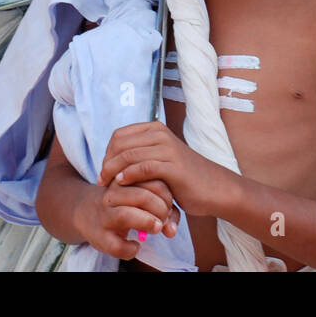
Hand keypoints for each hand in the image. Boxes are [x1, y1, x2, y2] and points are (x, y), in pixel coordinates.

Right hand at [73, 177, 180, 259]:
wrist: (84, 211)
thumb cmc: (121, 204)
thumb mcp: (137, 197)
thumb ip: (160, 207)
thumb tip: (171, 231)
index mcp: (124, 180)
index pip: (153, 181)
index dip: (167, 196)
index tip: (169, 206)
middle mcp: (111, 195)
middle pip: (142, 196)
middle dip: (161, 210)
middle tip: (163, 220)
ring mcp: (104, 215)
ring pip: (125, 215)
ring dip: (147, 223)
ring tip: (156, 229)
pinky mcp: (99, 237)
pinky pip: (117, 245)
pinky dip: (131, 249)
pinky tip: (136, 246)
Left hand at [99, 120, 231, 217]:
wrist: (213, 188)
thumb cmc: (183, 177)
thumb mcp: (159, 159)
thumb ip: (140, 154)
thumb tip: (111, 158)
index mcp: (155, 129)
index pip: (119, 136)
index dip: (107, 153)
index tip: (103, 170)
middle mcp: (160, 134)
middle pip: (120, 144)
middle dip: (106, 163)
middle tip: (102, 180)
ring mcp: (167, 148)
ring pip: (128, 155)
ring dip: (112, 171)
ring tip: (107, 185)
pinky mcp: (173, 166)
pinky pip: (142, 168)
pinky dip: (128, 176)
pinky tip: (121, 184)